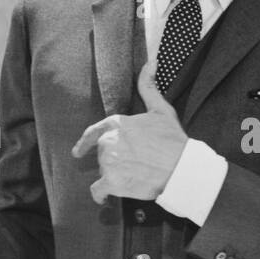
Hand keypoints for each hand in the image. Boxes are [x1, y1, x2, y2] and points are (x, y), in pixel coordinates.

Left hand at [72, 62, 188, 203]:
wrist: (181, 168)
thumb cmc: (173, 140)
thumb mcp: (161, 110)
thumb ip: (148, 87)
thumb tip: (150, 62)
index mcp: (117, 124)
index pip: (93, 132)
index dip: (84, 142)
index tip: (78, 150)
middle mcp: (108, 142)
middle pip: (102, 153)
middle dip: (114, 160)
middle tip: (133, 165)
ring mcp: (108, 162)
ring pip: (103, 171)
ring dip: (114, 175)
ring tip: (133, 176)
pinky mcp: (111, 182)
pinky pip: (98, 190)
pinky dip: (100, 194)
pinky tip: (104, 196)